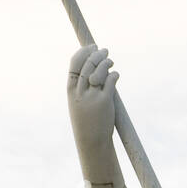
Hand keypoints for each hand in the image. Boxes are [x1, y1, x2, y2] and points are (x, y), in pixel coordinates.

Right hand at [67, 44, 119, 181]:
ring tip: (111, 61)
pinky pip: (111, 81)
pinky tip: (116, 75)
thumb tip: (92, 67)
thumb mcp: (78, 102)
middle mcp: (80, 91)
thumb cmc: (85, 121)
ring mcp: (92, 96)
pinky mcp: (105, 101)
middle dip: (97, 54)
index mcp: (70, 90)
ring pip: (99, 70)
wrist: (91, 141)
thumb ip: (81, 86)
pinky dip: (114, 75)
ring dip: (106, 62)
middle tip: (105, 50)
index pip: (74, 63)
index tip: (92, 46)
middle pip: (88, 63)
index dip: (84, 52)